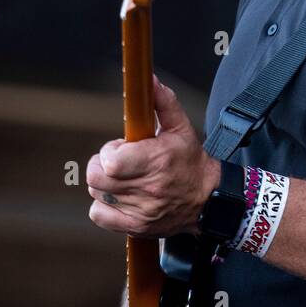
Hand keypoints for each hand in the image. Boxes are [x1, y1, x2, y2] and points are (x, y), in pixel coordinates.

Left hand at [87, 75, 218, 238]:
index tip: (122, 148)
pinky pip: (99, 215)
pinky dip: (103, 206)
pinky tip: (120, 197)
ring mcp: (141, 210)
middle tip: (119, 163)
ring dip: (104, 184)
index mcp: (157, 161)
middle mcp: (148, 188)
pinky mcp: (136, 227)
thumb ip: (162, 102)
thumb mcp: (181, 128)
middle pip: (96, 177)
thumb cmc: (190, 161)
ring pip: (97, 194)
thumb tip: (149, 80)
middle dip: (103, 165)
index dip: (109, 153)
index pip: (110, 162)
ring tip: (124, 179)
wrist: (208, 199)